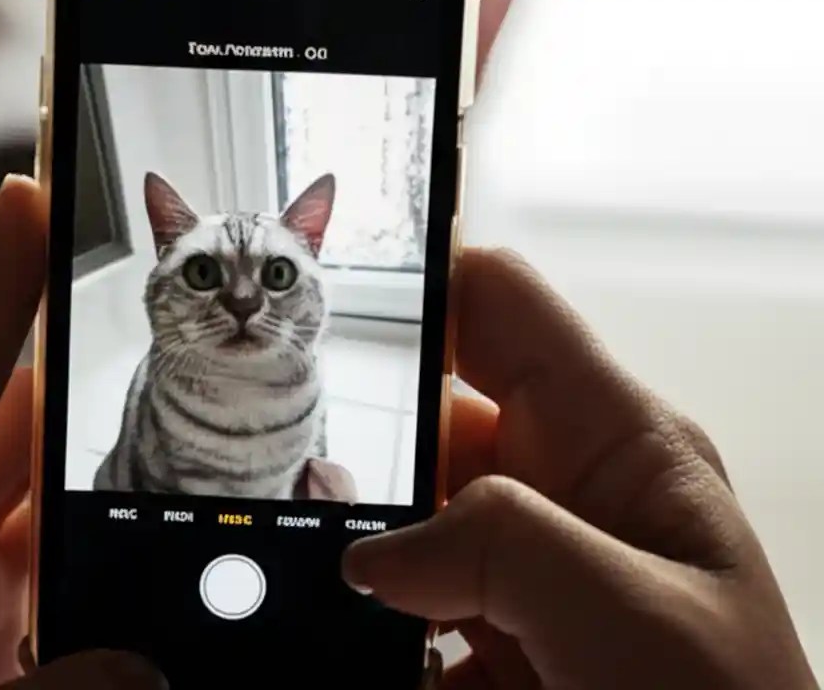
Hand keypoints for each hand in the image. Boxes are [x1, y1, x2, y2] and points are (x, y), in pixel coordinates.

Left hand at [0, 178, 160, 689]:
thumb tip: (141, 672)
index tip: (35, 198)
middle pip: (12, 446)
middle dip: (92, 399)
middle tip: (176, 349)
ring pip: (50, 519)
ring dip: (117, 504)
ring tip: (201, 479)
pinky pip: (59, 590)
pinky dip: (111, 576)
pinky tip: (164, 590)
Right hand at [342, 249, 818, 688]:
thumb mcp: (637, 623)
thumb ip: (503, 549)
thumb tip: (375, 552)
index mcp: (617, 445)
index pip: (498, 308)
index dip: (412, 280)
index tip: (314, 297)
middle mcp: (564, 496)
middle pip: (426, 425)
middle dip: (359, 449)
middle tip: (297, 488)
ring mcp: (522, 579)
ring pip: (400, 530)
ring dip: (354, 557)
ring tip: (315, 583)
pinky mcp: (491, 648)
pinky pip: (401, 616)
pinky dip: (366, 635)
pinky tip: (353, 654)